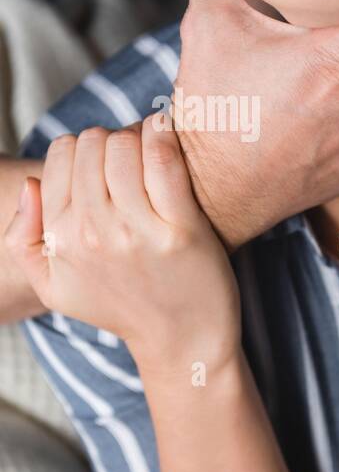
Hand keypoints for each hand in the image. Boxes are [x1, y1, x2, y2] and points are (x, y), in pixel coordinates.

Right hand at [4, 117, 240, 374]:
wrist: (182, 340)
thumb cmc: (120, 306)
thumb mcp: (54, 285)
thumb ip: (23, 237)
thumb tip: (30, 187)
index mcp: (61, 237)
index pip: (61, 155)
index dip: (85, 149)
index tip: (107, 161)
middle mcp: (93, 232)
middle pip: (93, 143)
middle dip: (112, 140)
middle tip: (132, 156)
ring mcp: (136, 231)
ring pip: (124, 145)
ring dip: (139, 137)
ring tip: (151, 149)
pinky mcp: (181, 230)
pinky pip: (164, 161)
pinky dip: (164, 136)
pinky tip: (168, 130)